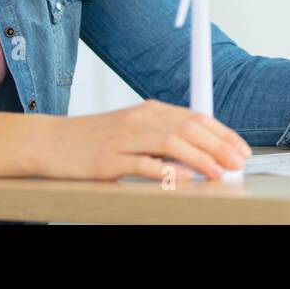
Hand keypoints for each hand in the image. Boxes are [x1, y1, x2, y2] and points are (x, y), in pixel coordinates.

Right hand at [38, 99, 251, 181]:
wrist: (49, 141)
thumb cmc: (92, 140)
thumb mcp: (132, 131)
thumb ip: (161, 138)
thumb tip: (198, 155)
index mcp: (149, 110)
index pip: (196, 117)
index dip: (223, 134)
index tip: (240, 150)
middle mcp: (140, 119)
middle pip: (189, 127)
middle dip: (220, 146)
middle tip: (238, 163)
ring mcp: (124, 138)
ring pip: (172, 142)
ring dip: (201, 158)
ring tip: (219, 172)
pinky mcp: (109, 159)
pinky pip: (144, 163)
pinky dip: (168, 170)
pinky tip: (186, 178)